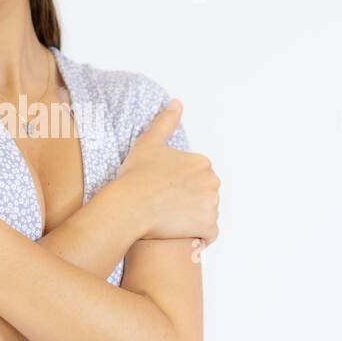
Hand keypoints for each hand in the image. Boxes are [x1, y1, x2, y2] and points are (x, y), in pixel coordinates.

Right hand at [114, 99, 219, 244]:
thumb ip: (165, 122)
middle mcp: (212, 182)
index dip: (181, 186)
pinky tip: (181, 235)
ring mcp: (212, 205)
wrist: (129, 206)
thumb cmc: (136, 176)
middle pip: (204, 195)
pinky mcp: (207, 226)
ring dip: (193, 219)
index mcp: (202, 163)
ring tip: (170, 222)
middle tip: (165, 207)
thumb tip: (177, 103)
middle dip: (190, 202)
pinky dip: (199, 237)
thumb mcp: (148, 143)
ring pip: (206, 214)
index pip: (198, 178)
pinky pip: (209, 234)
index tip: (164, 191)